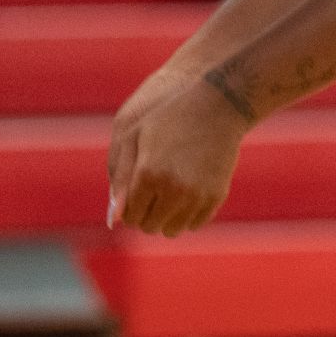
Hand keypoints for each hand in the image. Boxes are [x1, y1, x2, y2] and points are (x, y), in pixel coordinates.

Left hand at [106, 75, 249, 235]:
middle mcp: (173, 189)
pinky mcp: (216, 196)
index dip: (130, 206)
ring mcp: (197, 195)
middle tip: (154, 191)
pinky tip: (188, 194)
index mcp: (148, 174)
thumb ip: (121, 175)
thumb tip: (116, 216)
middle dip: (147, 213)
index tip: (138, 190)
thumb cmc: (171, 117)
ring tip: (170, 193)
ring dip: (167, 217)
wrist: (219, 106)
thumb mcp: (136, 136)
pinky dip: (188, 216)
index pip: (130, 215)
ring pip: (172, 230)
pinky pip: (195, 224)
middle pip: (149, 226)